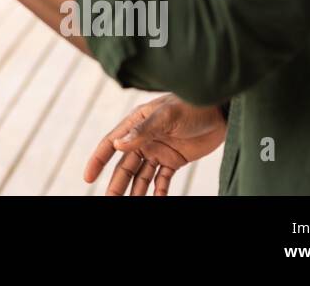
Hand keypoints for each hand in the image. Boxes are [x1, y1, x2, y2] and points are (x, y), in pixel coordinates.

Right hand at [83, 93, 226, 195]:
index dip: (98, 160)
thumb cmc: (191, 105)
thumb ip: (143, 130)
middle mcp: (143, 139)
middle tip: (109, 200)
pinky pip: (162, 180)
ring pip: (141, 176)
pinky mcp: (174, 161)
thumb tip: (118, 144)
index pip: (111, 143)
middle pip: (125, 165)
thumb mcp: (167, 116)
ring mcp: (158, 151)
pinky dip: (158, 192)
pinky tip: (156, 201)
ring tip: (129, 205)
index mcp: (136, 123)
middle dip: (116, 184)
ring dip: (135, 191)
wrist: (221, 112)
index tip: (88, 177)